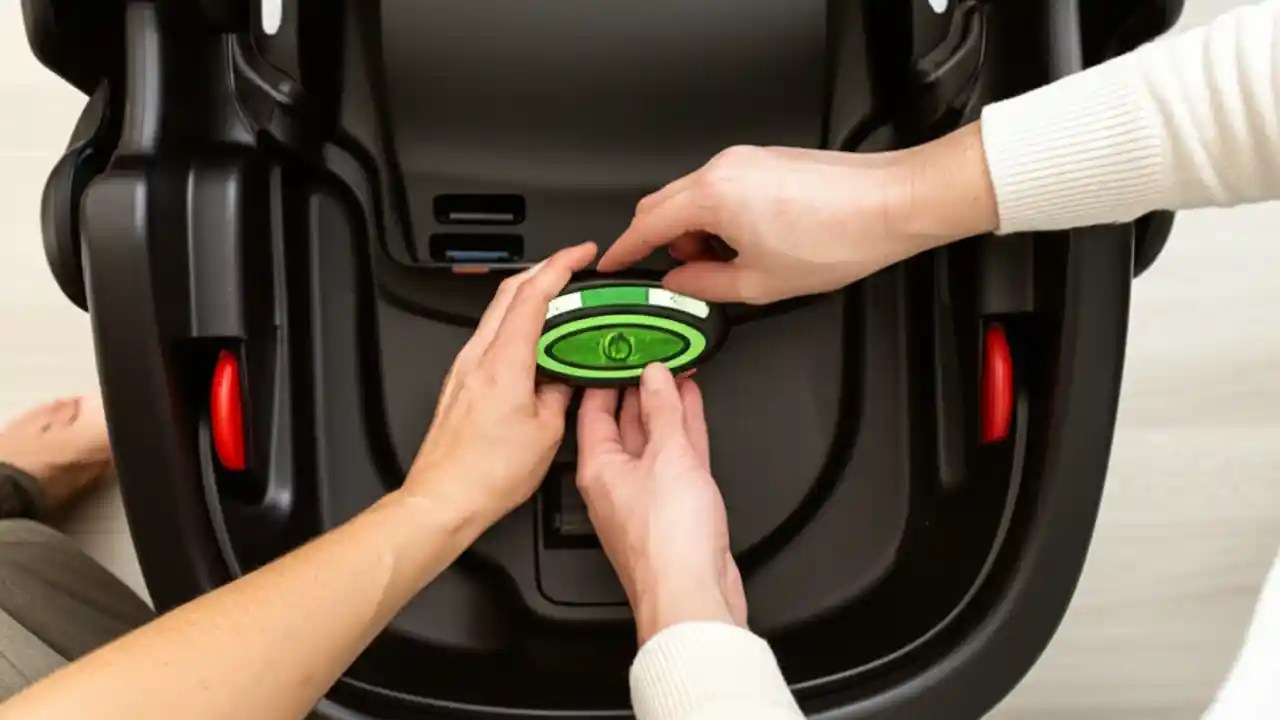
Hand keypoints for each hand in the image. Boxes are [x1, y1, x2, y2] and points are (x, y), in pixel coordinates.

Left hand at [404, 243, 596, 528]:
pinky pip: (490, 339)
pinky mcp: (460, 384)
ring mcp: (464, 368)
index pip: (532, 294)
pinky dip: (515, 327)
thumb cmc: (486, 474)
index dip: (559, 266)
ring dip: (528, 299)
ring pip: (497, 314)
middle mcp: (477, 358)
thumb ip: (560, 393)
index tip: (581, 253)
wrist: (444, 499)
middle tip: (572, 269)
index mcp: (503, 363)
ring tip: (558, 305)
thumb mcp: (546, 433)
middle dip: (542, 271)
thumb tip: (568, 376)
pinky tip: (533, 344)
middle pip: (508, 292)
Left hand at [576, 364, 746, 643]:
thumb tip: (656, 377)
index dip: (604, 371)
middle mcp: (614, 480)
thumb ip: (664, 412)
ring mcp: (643, 494)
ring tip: (674, 368)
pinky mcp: (671, 506)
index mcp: (596, 466)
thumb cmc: (666, 544)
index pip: (593, 406)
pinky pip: (673, 456)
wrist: (690, 596)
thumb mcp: (668, 457)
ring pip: (652, 436)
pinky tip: (690, 407)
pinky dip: (682, 429)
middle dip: (637, 384)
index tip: (616, 344)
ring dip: (663, 404)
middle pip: (622, 419)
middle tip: (648, 349)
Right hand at [597, 123, 997, 303]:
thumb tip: (681, 282)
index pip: (647, 223)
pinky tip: (745, 244)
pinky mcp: (765, 160)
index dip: (625, 250)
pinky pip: (721, 188)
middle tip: (676, 275)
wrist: (891, 203)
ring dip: (693, 230)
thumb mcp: (760, 283)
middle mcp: (722, 169)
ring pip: (693, 196)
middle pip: (664, 204)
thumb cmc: (838, 237)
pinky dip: (717, 216)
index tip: (611, 263)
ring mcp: (745, 160)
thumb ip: (706, 285)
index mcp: (711, 197)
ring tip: (724, 265)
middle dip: (660, 241)